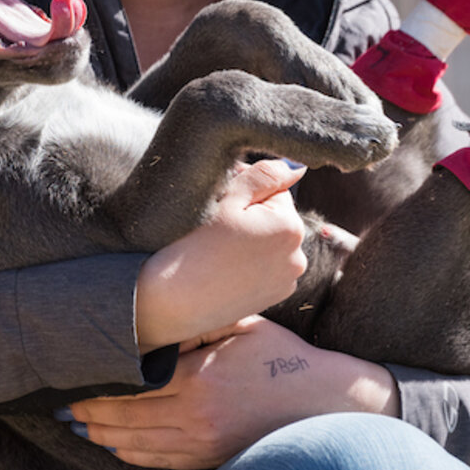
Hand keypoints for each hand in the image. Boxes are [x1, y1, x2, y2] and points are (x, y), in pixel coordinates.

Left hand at [67, 316, 399, 469]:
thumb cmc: (281, 357)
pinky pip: (159, 460)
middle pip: (126, 419)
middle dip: (89, 413)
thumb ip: (198, 322)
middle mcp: (195, 415)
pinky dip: (131, 454)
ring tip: (78, 426)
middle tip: (62, 406)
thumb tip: (158, 316)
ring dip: (102, 436)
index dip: (99, 385)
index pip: (132, 385)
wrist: (323, 402)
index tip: (74, 379)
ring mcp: (203, 442)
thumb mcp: (241, 325)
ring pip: (137, 444)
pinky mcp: (210, 458)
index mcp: (198, 377)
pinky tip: (114, 446)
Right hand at [133, 159, 306, 351]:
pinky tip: (225, 268)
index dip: (246, 193)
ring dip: (253, 240)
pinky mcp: (273, 299)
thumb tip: (297, 168)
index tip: (221, 205)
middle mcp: (298, 257)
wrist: (171, 301)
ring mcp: (287, 281)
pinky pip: (268, 268)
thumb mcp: (229, 199)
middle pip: (275, 218)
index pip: (275, 191)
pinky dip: (251, 264)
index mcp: (290, 227)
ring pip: (271, 243)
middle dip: (253, 217)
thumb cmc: (195, 246)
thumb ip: (265, 176)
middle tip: (216, 228)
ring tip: (219, 250)